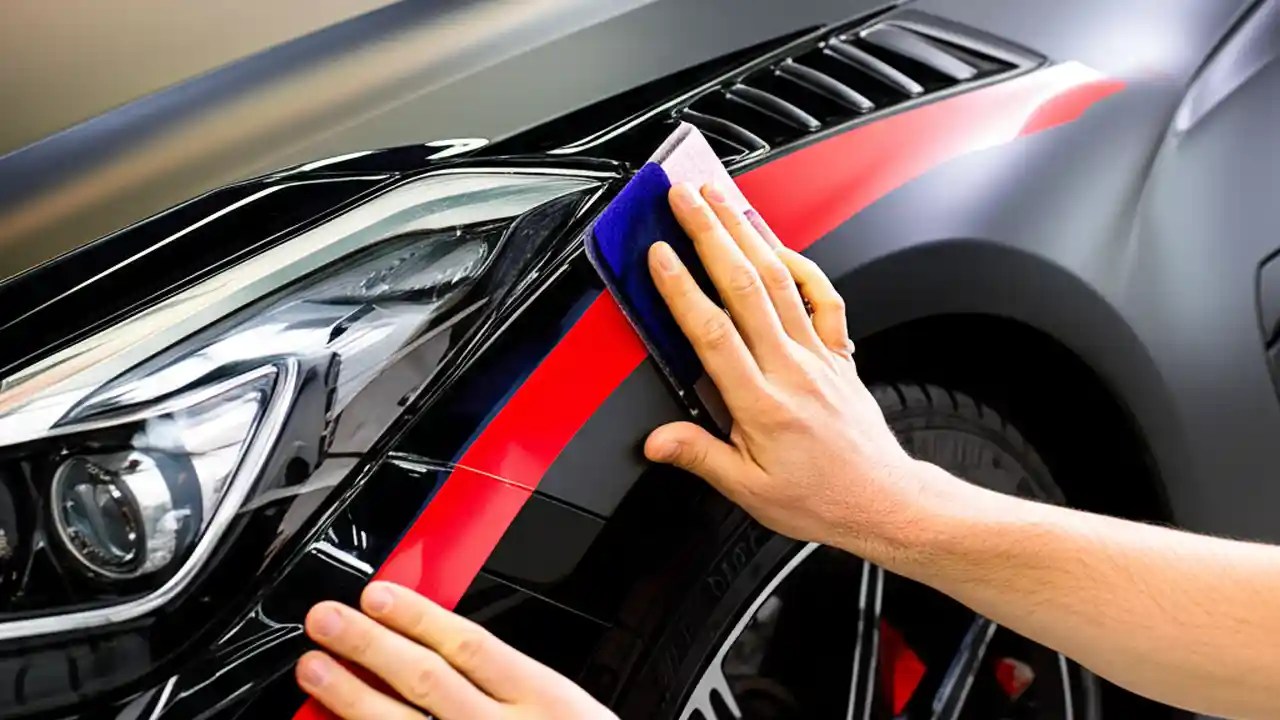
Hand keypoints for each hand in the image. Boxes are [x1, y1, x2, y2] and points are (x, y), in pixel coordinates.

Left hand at [296, 581, 617, 719]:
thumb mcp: (563, 705)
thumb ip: (507, 678)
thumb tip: (438, 638)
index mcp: (541, 700)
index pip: (470, 647)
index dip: (419, 618)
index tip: (379, 596)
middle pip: (427, 682)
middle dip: (370, 646)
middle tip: (326, 618)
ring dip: (352, 696)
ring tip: (314, 667)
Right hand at [643, 183, 966, 558]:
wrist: (881, 500)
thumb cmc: (819, 497)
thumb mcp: (748, 491)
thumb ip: (700, 457)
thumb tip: (656, 441)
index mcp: (761, 404)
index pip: (714, 332)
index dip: (682, 289)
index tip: (658, 254)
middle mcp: (791, 369)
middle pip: (746, 287)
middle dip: (710, 234)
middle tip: (683, 197)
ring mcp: (817, 355)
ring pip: (781, 280)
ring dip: (747, 233)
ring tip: (720, 199)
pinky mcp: (837, 353)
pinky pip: (824, 297)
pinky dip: (802, 264)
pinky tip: (777, 243)